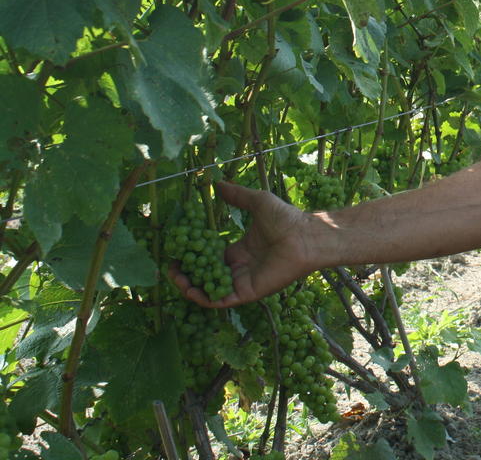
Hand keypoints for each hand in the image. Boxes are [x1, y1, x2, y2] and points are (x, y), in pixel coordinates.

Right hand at [169, 181, 318, 307]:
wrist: (306, 235)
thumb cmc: (287, 218)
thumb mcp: (257, 202)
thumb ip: (237, 195)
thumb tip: (218, 183)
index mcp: (239, 250)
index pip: (209, 259)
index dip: (192, 258)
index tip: (176, 252)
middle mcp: (239, 268)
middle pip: (206, 277)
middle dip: (186, 275)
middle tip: (171, 270)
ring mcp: (243, 281)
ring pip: (211, 291)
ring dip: (191, 288)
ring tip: (176, 279)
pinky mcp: (248, 292)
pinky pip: (223, 301)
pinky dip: (206, 299)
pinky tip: (192, 290)